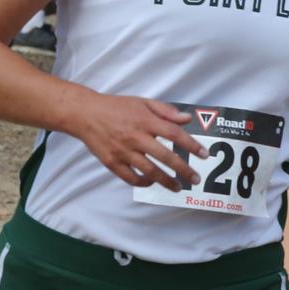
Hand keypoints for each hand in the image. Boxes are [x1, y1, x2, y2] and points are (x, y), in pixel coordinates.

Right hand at [72, 95, 203, 190]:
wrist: (85, 114)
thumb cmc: (116, 107)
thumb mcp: (142, 102)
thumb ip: (165, 111)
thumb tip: (186, 119)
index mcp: (144, 120)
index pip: (173, 133)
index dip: (191, 145)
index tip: (203, 155)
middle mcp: (135, 137)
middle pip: (164, 156)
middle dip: (183, 169)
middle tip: (195, 179)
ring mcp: (123, 152)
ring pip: (149, 171)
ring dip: (166, 181)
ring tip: (178, 187)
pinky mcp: (112, 162)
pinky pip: (131, 178)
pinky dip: (143, 183)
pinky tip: (152, 183)